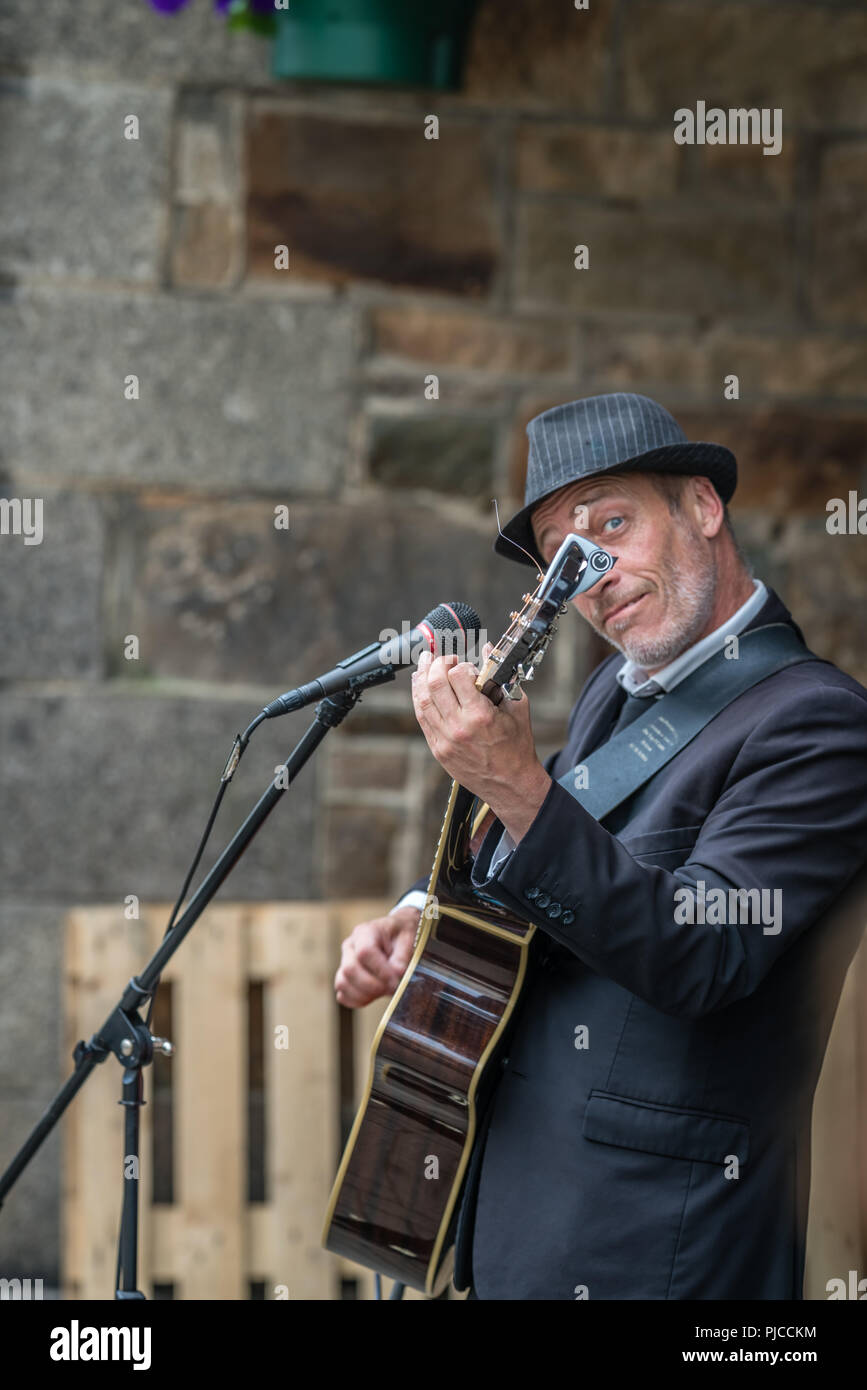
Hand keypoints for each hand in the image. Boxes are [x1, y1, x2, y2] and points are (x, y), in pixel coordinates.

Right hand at [334, 906, 419, 1008]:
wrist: (398, 935)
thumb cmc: (403, 936)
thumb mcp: (409, 938)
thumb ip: (403, 957)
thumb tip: (396, 975)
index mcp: (366, 932)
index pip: (364, 952)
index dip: (380, 971)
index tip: (396, 982)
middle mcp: (350, 946)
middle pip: (350, 969)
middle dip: (372, 986)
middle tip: (392, 990)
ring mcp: (344, 962)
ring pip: (343, 984)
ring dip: (365, 994)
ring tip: (384, 992)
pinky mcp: (345, 978)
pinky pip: (343, 995)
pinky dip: (357, 1001)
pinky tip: (374, 997)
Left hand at [410, 643, 551, 843]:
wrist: (511, 784)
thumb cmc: (517, 748)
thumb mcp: (517, 708)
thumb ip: (501, 678)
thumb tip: (489, 651)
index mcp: (480, 716)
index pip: (457, 675)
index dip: (461, 665)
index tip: (468, 668)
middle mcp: (458, 727)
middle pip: (434, 683)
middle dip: (437, 664)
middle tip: (443, 658)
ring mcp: (444, 739)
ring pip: (422, 700)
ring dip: (422, 677)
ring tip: (425, 664)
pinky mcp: (438, 749)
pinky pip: (422, 718)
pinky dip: (420, 698)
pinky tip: (422, 687)